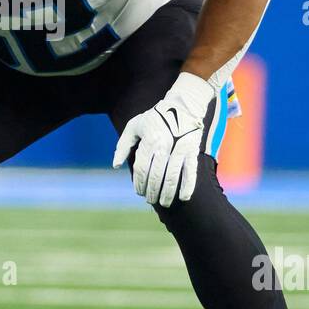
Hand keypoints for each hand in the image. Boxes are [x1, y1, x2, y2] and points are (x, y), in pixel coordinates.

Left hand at [112, 72, 214, 207]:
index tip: (138, 191)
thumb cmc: (155, 117)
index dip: (139, 183)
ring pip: (172, 177)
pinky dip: (188, 186)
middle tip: (150, 200)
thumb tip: (116, 165)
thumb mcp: (134, 126)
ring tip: (163, 202)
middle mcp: (164, 145)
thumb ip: (123, 145)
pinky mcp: (193, 151)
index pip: (142, 168)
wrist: (183, 105)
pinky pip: (191, 172)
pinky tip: (184, 198)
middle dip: (152, 191)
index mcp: (149, 139)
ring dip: (167, 193)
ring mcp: (180, 149)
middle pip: (156, 175)